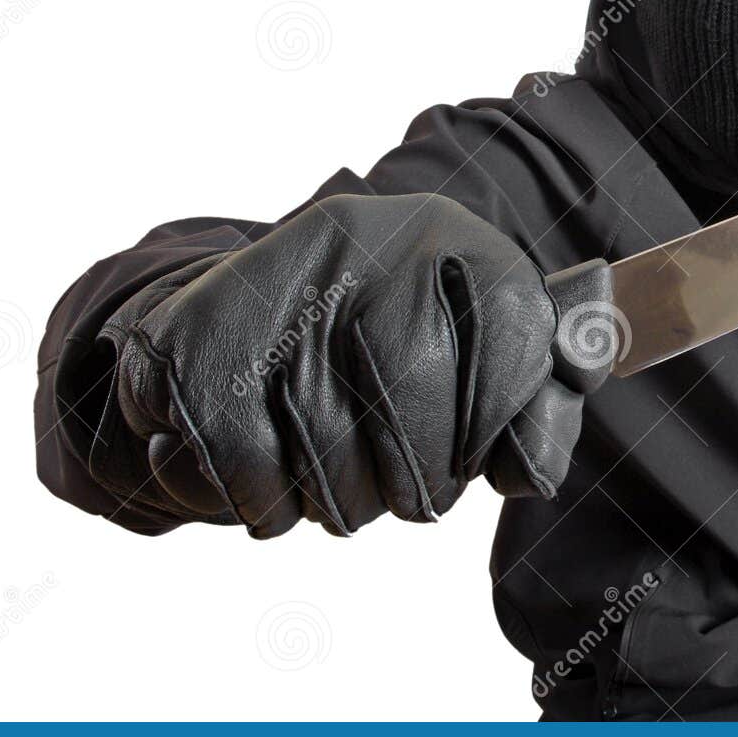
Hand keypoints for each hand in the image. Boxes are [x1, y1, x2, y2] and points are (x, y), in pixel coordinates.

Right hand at [104, 194, 596, 537]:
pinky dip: (269, 504)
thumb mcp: (488, 371)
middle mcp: (368, 232)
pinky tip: (280, 487)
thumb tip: (529, 474)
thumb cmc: (405, 365)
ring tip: (348, 492)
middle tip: (414, 499)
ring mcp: (277, 273)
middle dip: (420, 477)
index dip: (499, 422)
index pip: (513, 329)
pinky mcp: (198, 332)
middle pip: (410, 383)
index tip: (475, 463)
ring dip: (344, 501)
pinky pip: (244, 457)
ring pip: (324, 433)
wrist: (258, 331)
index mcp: (456, 235)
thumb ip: (539, 418)